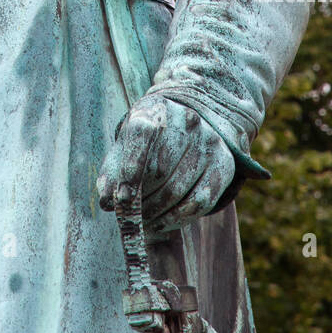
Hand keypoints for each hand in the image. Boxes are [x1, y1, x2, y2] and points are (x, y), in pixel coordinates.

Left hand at [96, 95, 235, 231]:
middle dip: (140, 199)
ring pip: (178, 191)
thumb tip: (107, 200)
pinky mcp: (224, 164)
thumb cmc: (150, 138)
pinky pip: (199, 203)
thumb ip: (113, 168)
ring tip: (142, 222)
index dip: (130, 169)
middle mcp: (186, 121)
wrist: (191, 122)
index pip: (141, 135)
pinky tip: (161, 223)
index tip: (119, 199)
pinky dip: (176, 219)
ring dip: (155, 213)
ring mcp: (209, 141)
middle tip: (128, 216)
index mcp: (156, 109)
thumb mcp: (127, 141)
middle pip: (159, 170)